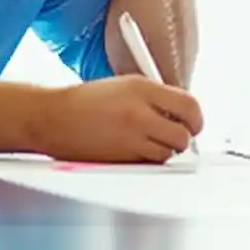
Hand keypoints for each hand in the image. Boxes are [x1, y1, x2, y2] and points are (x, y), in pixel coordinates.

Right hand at [37, 76, 203, 162]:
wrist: (53, 117)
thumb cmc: (86, 101)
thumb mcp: (125, 85)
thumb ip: (156, 96)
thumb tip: (183, 113)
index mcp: (142, 88)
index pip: (189, 105)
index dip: (196, 118)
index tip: (194, 123)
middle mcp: (139, 112)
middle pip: (183, 135)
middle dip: (184, 138)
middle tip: (176, 136)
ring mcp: (130, 137)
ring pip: (167, 153)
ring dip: (164, 150)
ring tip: (148, 141)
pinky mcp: (120, 158)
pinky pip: (148, 164)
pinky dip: (148, 159)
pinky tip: (134, 148)